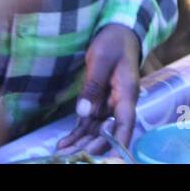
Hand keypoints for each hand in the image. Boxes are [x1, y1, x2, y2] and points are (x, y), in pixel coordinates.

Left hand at [55, 24, 140, 155]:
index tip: (114, 157)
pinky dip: (77, 133)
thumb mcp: (101, 59)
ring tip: (63, 155)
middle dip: (93, 147)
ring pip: (96, 130)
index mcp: (126, 92)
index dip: (119, 141)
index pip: (125, 122)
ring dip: (82, 143)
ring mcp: (109, 105)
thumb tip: (84, 112)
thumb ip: (93, 86)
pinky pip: (88, 122)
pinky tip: (65, 144)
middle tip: (73, 157)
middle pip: (108, 131)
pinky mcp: (99, 102)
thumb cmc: (113, 43)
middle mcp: (120, 103)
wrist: (117, 33)